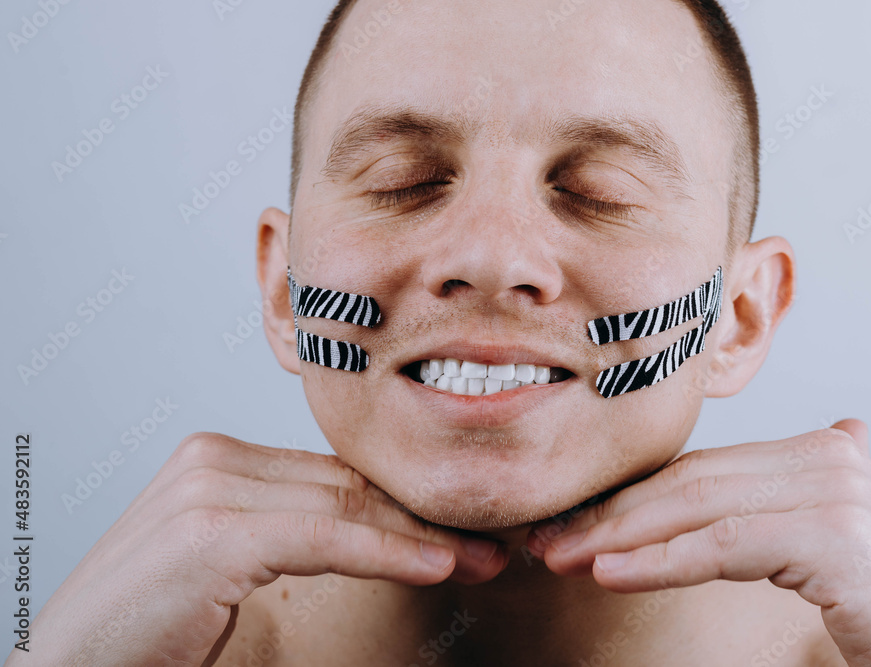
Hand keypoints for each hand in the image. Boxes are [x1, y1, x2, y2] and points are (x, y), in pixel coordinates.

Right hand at [10, 433, 506, 665]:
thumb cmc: (148, 627)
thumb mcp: (231, 565)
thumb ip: (288, 530)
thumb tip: (369, 527)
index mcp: (219, 458)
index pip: (337, 475)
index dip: (406, 503)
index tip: (461, 530)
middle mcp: (214, 458)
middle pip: (349, 485)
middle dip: (424, 518)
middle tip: (490, 544)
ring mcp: (211, 487)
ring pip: (347, 506)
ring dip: (422, 537)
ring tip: (480, 559)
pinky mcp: (213, 533)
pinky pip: (325, 536)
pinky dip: (387, 551)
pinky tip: (436, 566)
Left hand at [527, 420, 870, 665]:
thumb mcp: (826, 551)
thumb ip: (787, 508)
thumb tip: (823, 438)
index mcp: (818, 455)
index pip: (701, 469)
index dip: (632, 497)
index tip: (574, 523)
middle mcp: (826, 459)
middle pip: (690, 480)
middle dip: (613, 513)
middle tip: (552, 538)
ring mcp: (833, 490)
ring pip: (697, 506)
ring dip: (619, 534)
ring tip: (565, 556)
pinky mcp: (836, 536)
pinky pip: (724, 544)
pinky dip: (660, 560)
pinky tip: (611, 573)